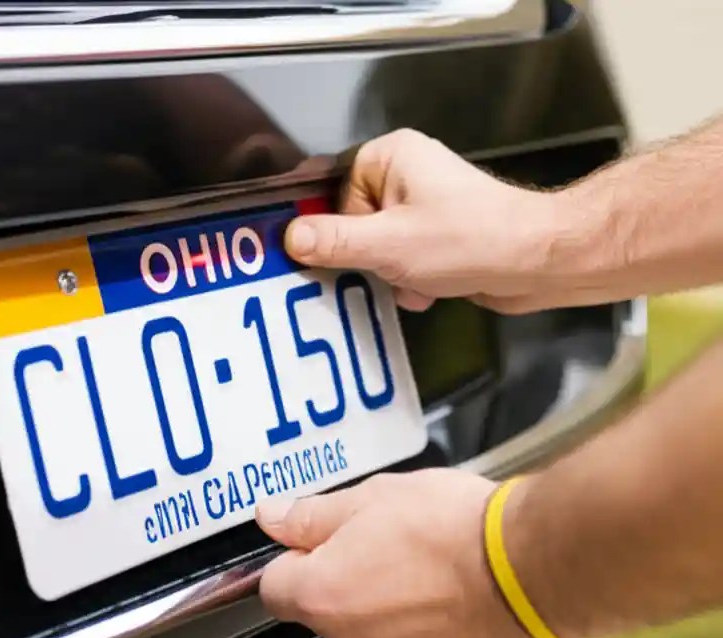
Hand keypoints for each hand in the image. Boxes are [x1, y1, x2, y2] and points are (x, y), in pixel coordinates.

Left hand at [256, 469, 546, 637]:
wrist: (530, 569)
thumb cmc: (454, 532)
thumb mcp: (370, 498)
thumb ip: (311, 514)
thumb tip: (275, 516)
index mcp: (321, 594)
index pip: (272, 586)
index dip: (290, 556)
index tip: (310, 536)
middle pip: (320, 606)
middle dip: (338, 572)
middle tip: (374, 533)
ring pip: (366, 623)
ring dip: (380, 594)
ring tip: (418, 553)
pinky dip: (417, 615)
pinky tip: (444, 581)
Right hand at [285, 129, 604, 313]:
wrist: (539, 263)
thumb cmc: (473, 240)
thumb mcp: (388, 245)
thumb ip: (334, 241)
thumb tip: (291, 236)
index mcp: (391, 157)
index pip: (332, 191)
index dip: (333, 228)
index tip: (333, 254)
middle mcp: (406, 174)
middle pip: (351, 222)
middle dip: (366, 257)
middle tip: (384, 269)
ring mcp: (423, 204)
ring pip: (375, 245)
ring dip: (388, 273)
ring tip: (413, 279)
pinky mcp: (436, 233)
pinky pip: (399, 257)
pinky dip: (407, 278)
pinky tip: (426, 289)